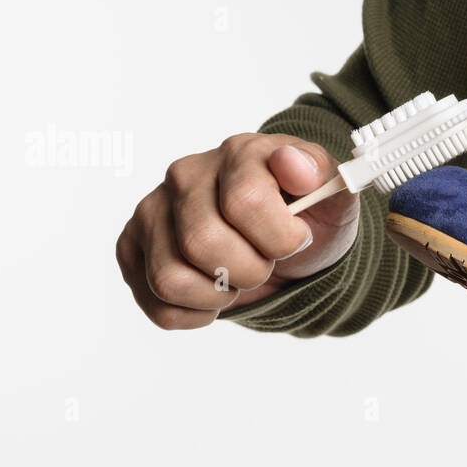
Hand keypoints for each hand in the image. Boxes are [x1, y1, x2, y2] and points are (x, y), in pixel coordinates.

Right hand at [116, 134, 358, 328]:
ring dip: (218, 295)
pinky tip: (214, 294)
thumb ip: (318, 173)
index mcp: (237, 153)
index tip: (298, 237)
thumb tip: (291, 163)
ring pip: (169, 279)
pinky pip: (156, 304)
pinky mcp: (133, 249)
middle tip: (265, 262)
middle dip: (249, 270)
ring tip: (238, 278)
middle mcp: (186, 175)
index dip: (280, 237)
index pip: (244, 202)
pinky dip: (194, 314)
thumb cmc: (308, 216)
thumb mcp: (332, 194)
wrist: (288, 242)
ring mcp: (153, 212)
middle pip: (201, 244)